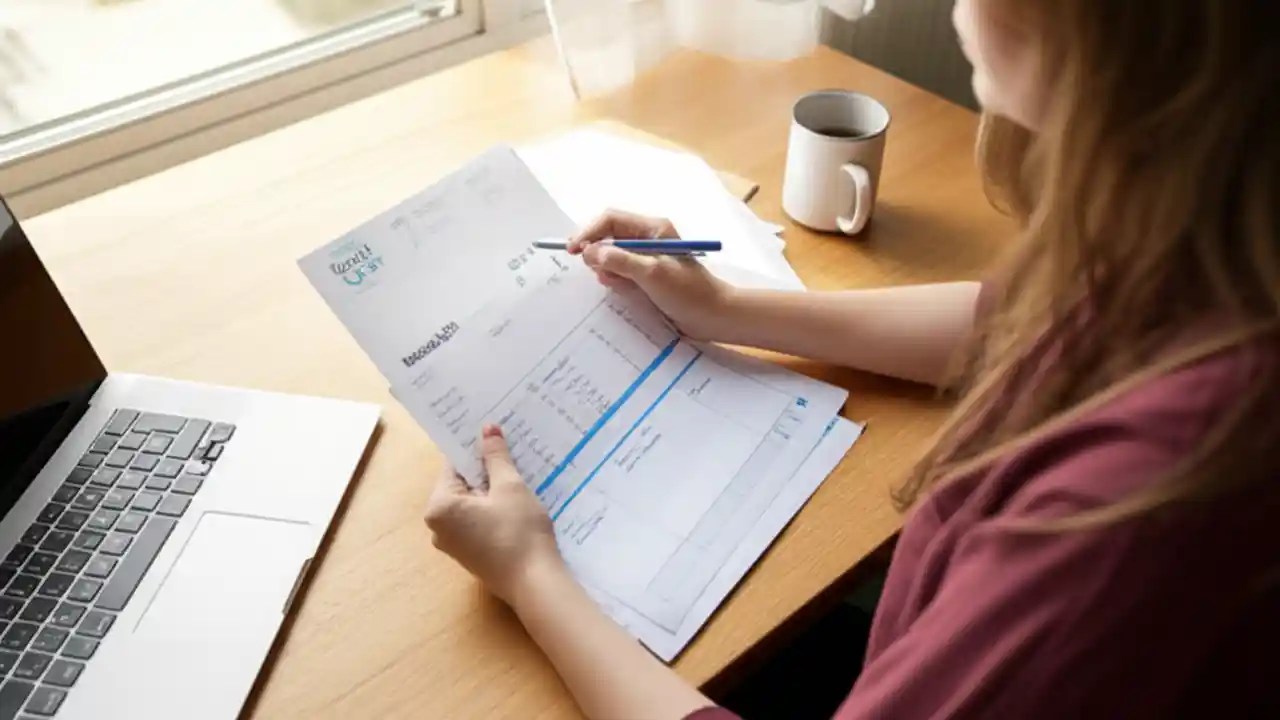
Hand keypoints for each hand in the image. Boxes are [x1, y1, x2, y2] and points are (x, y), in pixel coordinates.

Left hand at [424, 425, 561, 603]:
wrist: (535, 583)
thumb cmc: (519, 532)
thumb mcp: (510, 487)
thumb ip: (496, 457)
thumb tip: (487, 429)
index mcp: (439, 507)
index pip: (454, 465)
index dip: (476, 448)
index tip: (495, 434)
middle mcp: (438, 527)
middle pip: (461, 485)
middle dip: (485, 470)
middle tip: (510, 452)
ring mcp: (452, 544)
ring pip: (471, 504)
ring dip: (491, 490)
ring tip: (517, 475)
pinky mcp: (469, 555)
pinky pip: (476, 522)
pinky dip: (492, 510)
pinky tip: (514, 504)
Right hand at [568, 209, 738, 341]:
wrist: (713, 317)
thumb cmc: (688, 293)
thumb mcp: (652, 274)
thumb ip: (619, 261)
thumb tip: (589, 252)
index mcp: (653, 229)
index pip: (611, 220)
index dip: (589, 232)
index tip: (572, 250)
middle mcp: (648, 239)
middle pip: (609, 236)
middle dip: (597, 252)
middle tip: (594, 271)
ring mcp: (647, 258)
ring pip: (612, 257)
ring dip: (607, 269)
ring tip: (617, 284)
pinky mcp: (646, 277)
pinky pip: (621, 273)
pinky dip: (616, 280)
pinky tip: (625, 291)